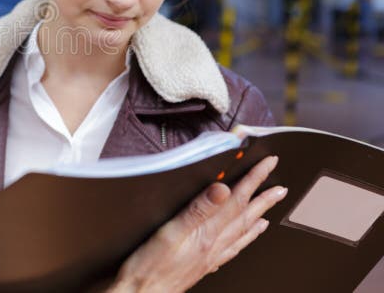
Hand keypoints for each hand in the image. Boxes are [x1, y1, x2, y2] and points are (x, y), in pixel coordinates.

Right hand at [110, 155, 286, 292]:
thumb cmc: (150, 266)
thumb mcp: (170, 232)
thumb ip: (197, 210)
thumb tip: (221, 189)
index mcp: (208, 233)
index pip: (236, 200)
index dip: (253, 179)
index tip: (268, 164)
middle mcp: (214, 245)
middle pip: (245, 217)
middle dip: (264, 199)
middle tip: (281, 187)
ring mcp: (211, 256)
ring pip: (241, 233)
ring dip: (257, 218)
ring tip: (270, 210)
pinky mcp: (203, 264)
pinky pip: (232, 249)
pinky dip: (244, 239)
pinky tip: (245, 237)